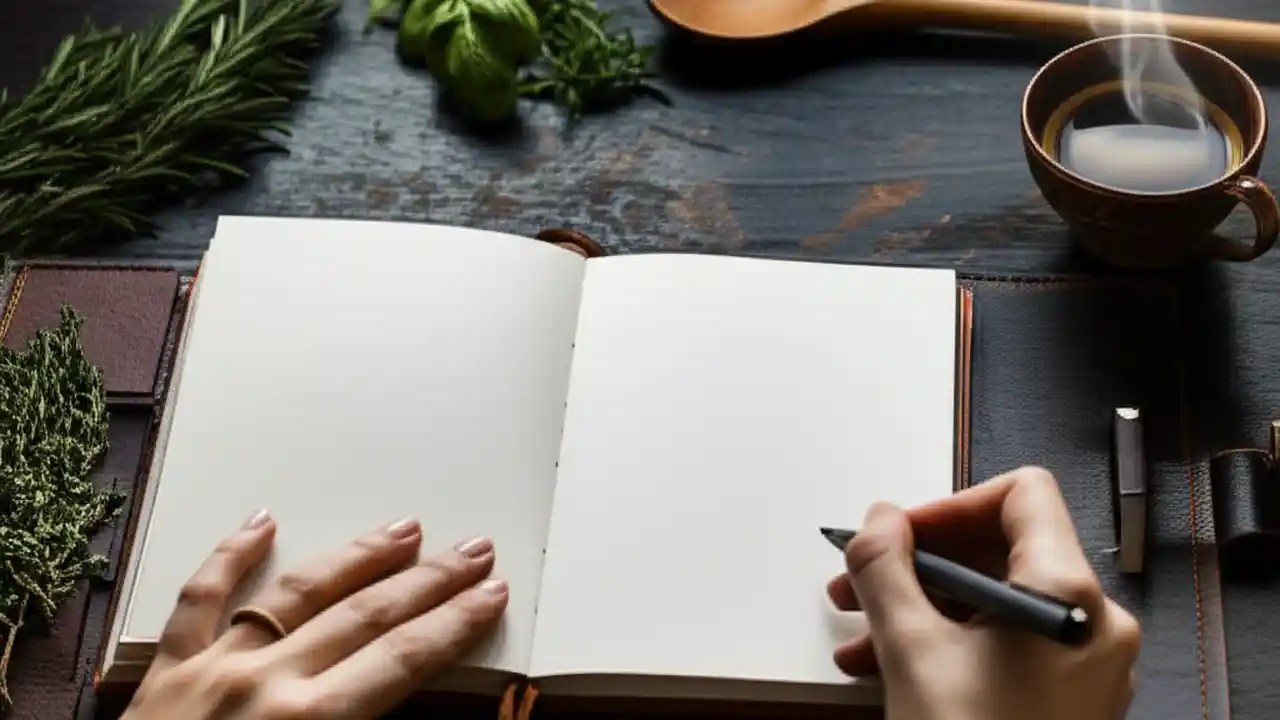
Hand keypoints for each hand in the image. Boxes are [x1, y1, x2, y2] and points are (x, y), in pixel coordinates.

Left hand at [122, 512, 507, 719]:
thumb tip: (409, 696)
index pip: (404, 659)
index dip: (455, 623)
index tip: (491, 593)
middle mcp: (266, 685)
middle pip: (367, 616)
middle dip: (429, 582)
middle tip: (473, 550)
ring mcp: (212, 670)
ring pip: (298, 594)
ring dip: (358, 558)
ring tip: (404, 528)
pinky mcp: (165, 673)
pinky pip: (199, 600)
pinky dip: (231, 556)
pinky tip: (263, 521)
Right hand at [827, 467, 1139, 719]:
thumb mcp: (911, 651)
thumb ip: (885, 569)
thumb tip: (879, 520)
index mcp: (1067, 594)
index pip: (1021, 495)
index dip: (949, 505)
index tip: (896, 533)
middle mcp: (1091, 622)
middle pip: (1002, 548)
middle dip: (920, 563)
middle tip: (862, 579)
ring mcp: (1083, 664)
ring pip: (996, 600)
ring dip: (922, 605)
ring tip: (862, 633)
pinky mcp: (1066, 696)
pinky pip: (1006, 642)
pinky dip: (949, 640)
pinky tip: (891, 665)